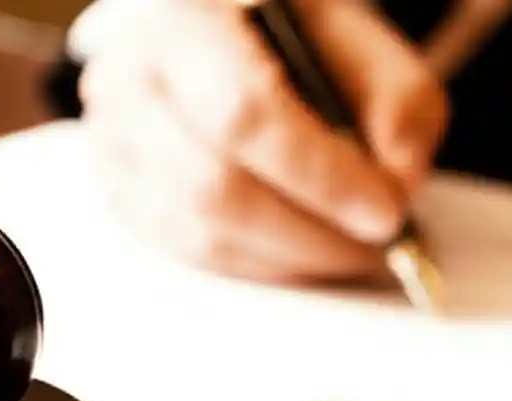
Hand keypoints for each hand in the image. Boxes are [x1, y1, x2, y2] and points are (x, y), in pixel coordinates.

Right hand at [76, 0, 446, 283]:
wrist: (220, 33)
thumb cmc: (289, 36)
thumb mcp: (359, 42)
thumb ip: (397, 102)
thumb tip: (395, 187)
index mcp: (185, 18)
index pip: (244, 113)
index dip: (320, 175)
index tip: (384, 211)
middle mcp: (131, 80)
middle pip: (214, 187)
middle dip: (309, 233)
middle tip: (373, 246)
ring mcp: (114, 143)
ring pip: (200, 234)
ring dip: (288, 257)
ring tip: (346, 250)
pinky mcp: (121, 193)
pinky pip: (191, 254)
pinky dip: (258, 264)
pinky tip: (300, 249)